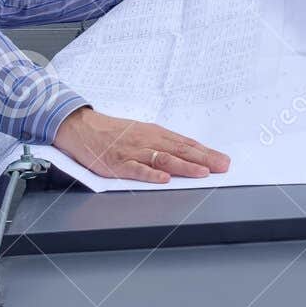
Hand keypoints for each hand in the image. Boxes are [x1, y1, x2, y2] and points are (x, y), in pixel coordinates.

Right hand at [53, 106, 230, 184]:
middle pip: (180, 150)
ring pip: (163, 159)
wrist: (82, 128)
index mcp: (155, 134)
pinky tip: (163, 178)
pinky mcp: (117, 163)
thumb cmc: (113, 132)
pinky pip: (136, 169)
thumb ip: (162, 144)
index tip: (223, 160)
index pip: (185, 144)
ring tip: (201, 172)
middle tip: (222, 167)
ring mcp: (133, 152)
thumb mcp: (141, 133)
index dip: (206, 152)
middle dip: (203, 159)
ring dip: (184, 166)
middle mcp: (147, 141)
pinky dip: (150, 174)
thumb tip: (188, 154)